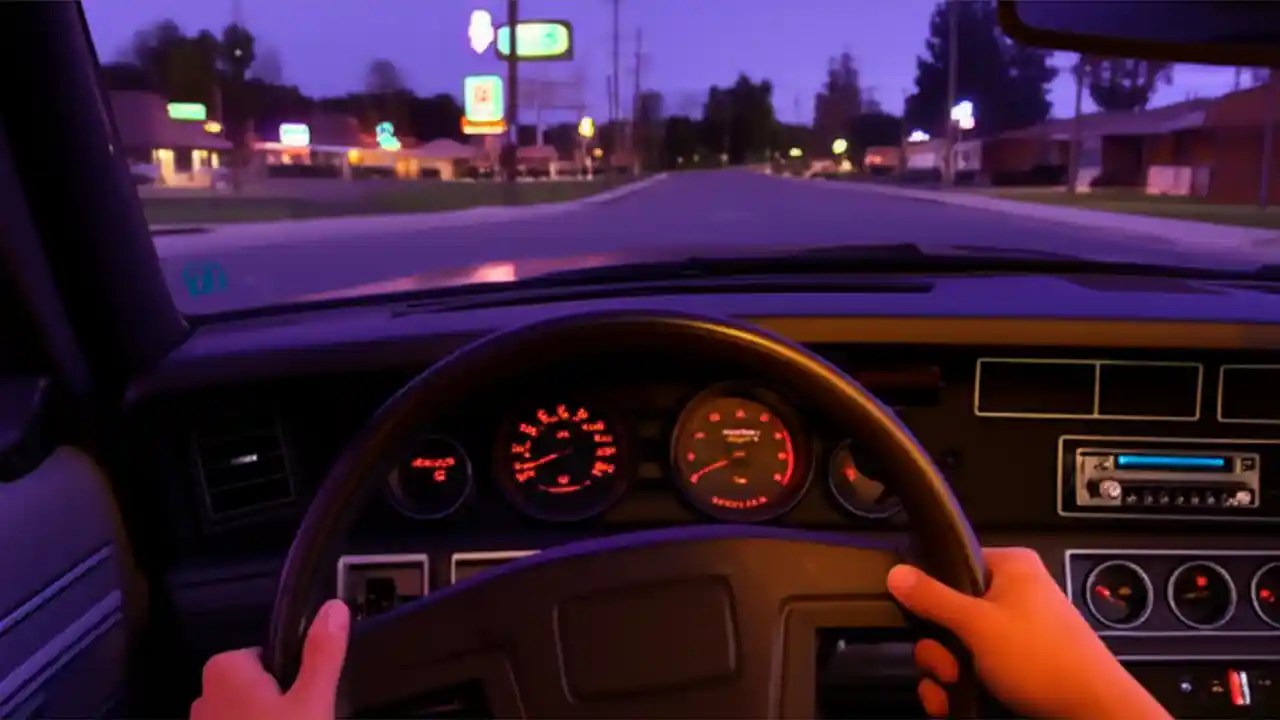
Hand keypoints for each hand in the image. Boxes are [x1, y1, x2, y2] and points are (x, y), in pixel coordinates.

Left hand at [191, 599, 349, 719]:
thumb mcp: (311, 700)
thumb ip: (322, 654)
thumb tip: (333, 607)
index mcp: (225, 669)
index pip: (264, 654)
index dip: (289, 673)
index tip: (305, 694)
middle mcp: (203, 694)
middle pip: (254, 684)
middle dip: (276, 698)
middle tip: (301, 716)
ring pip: (244, 711)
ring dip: (264, 717)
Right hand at [886, 548, 1170, 719]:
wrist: (1091, 714)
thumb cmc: (1042, 658)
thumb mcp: (978, 624)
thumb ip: (932, 599)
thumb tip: (896, 573)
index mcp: (1011, 568)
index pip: (952, 564)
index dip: (931, 592)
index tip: (920, 618)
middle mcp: (1011, 596)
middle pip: (947, 611)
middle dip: (938, 646)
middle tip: (949, 666)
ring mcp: (1012, 635)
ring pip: (954, 645)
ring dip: (943, 672)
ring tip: (954, 689)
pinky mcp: (1013, 667)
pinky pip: (970, 669)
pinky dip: (957, 687)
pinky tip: (950, 704)